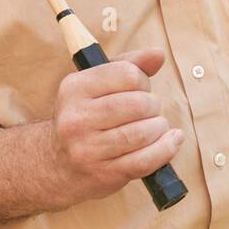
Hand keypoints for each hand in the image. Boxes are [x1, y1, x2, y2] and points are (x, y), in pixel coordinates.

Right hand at [40, 48, 184, 209]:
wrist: (56, 165)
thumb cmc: (87, 117)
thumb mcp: (98, 85)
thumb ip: (129, 65)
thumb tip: (158, 54)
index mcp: (74, 88)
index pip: (127, 74)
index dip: (142, 81)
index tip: (140, 89)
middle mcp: (76, 118)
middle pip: (138, 104)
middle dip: (153, 105)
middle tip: (150, 111)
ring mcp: (88, 149)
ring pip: (143, 133)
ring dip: (159, 128)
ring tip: (156, 127)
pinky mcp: (103, 173)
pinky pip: (145, 161)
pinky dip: (166, 149)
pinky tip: (171, 141)